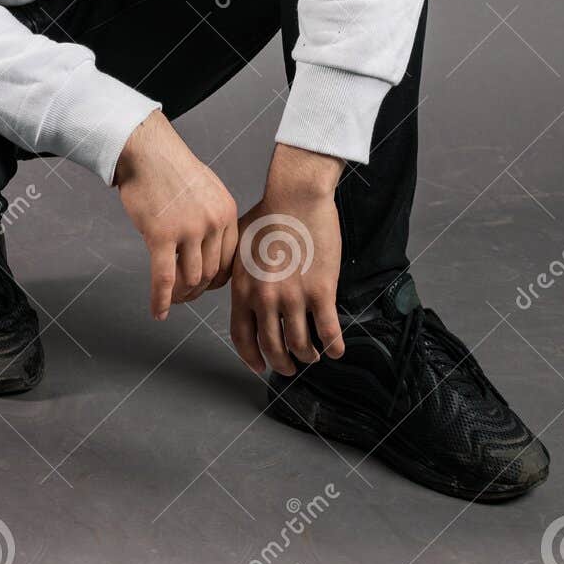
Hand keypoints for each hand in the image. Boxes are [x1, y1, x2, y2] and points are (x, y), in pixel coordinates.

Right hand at [113, 111, 238, 319]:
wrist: (146, 151)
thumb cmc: (172, 169)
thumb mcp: (208, 189)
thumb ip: (213, 218)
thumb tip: (210, 250)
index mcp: (226, 212)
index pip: (229, 261)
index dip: (217, 279)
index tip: (204, 285)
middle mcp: (212, 223)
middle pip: (211, 273)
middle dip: (198, 290)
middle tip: (185, 296)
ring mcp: (188, 230)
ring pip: (190, 279)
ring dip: (181, 295)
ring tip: (171, 300)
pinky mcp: (161, 235)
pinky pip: (164, 278)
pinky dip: (160, 300)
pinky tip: (157, 312)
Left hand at [222, 145, 346, 377]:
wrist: (295, 197)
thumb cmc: (268, 215)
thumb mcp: (238, 245)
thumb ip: (233, 271)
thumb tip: (226, 286)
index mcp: (243, 289)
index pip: (242, 337)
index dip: (251, 357)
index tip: (260, 366)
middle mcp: (266, 299)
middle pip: (272, 348)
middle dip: (282, 363)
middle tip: (289, 366)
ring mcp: (294, 297)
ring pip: (300, 344)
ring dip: (307, 356)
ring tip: (313, 356)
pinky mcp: (321, 291)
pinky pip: (328, 331)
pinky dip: (333, 346)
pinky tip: (337, 351)